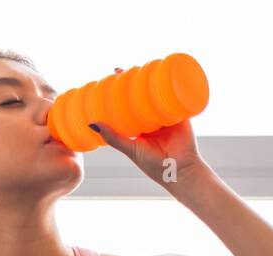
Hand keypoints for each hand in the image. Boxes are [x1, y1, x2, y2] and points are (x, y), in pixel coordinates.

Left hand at [88, 67, 210, 192]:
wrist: (181, 172)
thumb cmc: (155, 166)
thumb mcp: (131, 149)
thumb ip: (113, 137)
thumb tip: (91, 123)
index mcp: (142, 128)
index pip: (129, 105)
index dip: (120, 93)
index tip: (110, 81)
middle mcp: (154, 120)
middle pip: (142, 95)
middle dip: (133, 81)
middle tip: (121, 70)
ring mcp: (167, 115)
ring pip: (157, 92)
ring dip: (149, 78)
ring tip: (137, 67)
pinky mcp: (181, 113)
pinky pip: (176, 95)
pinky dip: (171, 83)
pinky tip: (162, 70)